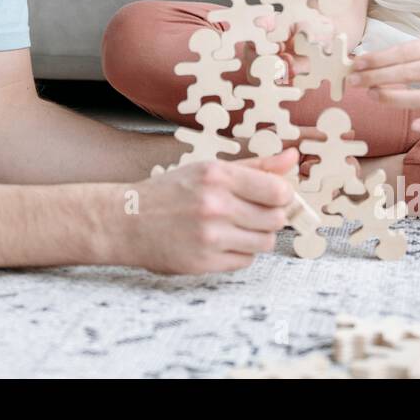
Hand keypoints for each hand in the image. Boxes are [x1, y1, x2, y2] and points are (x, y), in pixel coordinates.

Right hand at [127, 148, 297, 274]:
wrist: (126, 221)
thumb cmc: (169, 192)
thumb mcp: (208, 169)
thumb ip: (255, 165)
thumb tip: (293, 157)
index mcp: (217, 175)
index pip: (277, 191)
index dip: (281, 195)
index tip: (272, 196)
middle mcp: (214, 205)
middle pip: (276, 219)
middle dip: (269, 217)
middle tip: (250, 212)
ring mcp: (209, 236)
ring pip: (265, 242)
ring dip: (256, 236)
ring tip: (234, 228)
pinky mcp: (203, 262)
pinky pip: (245, 261)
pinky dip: (239, 253)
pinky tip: (220, 242)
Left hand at [347, 35, 419, 136]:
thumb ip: (400, 57)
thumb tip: (362, 65)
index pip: (405, 51)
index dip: (379, 58)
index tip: (356, 64)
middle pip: (412, 72)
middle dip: (379, 77)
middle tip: (354, 81)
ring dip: (395, 98)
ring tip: (371, 95)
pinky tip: (414, 126)